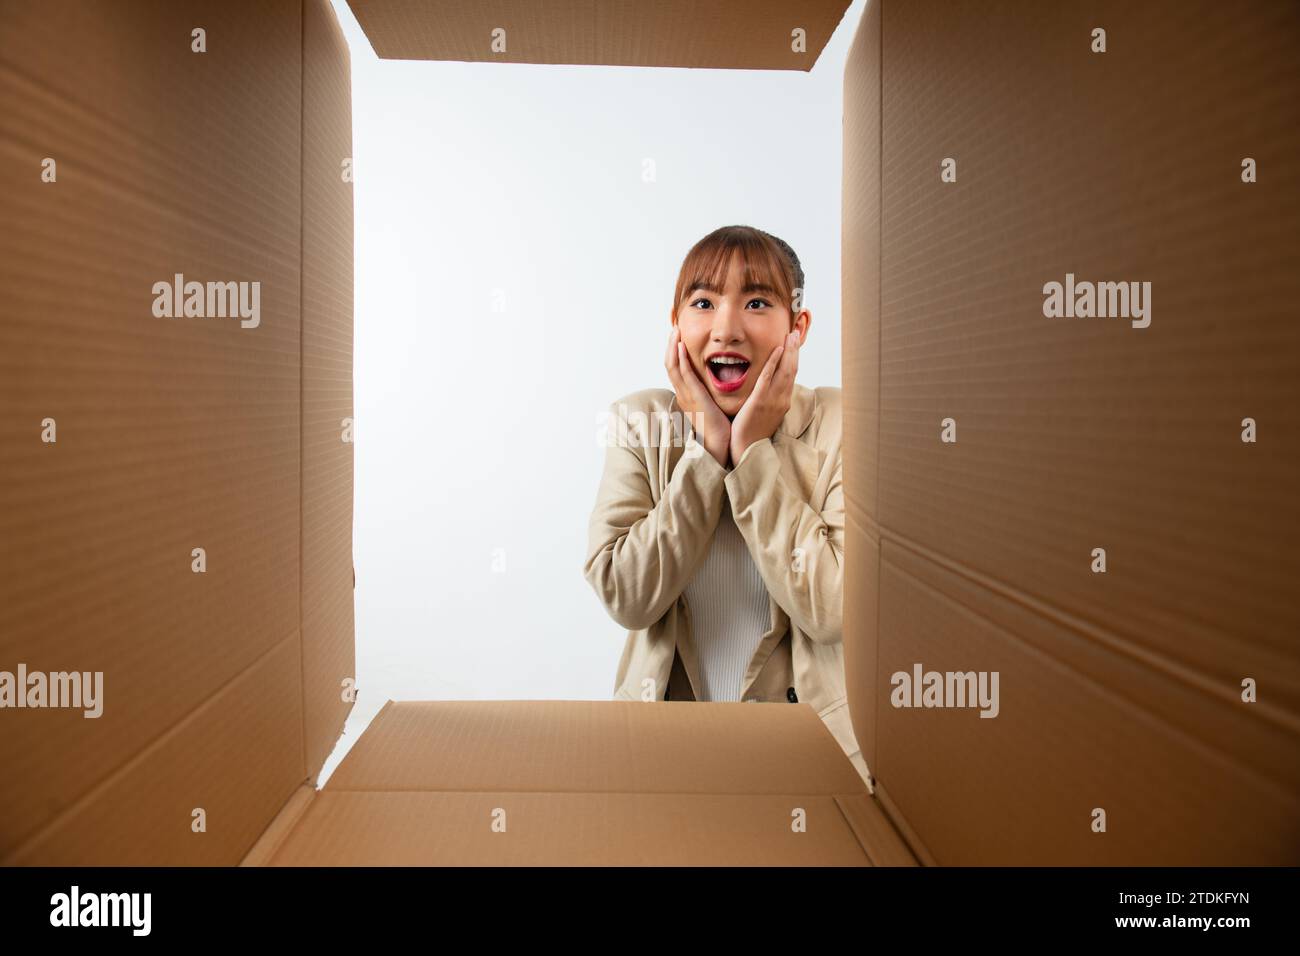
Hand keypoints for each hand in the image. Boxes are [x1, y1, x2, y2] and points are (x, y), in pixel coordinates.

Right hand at [665, 325, 730, 466]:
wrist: (720, 445)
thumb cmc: (719, 427)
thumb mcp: (711, 405)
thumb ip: (709, 392)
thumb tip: (715, 381)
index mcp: (686, 395)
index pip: (675, 369)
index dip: (674, 351)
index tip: (678, 336)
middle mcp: (682, 394)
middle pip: (669, 364)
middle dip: (670, 344)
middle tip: (675, 327)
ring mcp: (686, 396)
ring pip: (673, 367)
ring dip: (672, 347)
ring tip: (676, 331)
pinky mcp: (694, 398)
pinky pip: (684, 376)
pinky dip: (680, 360)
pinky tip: (681, 347)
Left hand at [729, 330, 798, 466]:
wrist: (746, 450)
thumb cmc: (752, 431)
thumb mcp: (764, 412)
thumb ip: (767, 397)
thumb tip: (766, 386)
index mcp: (782, 401)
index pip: (791, 375)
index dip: (794, 357)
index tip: (794, 343)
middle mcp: (781, 399)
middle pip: (792, 369)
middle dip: (795, 350)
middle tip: (796, 332)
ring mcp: (773, 400)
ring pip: (785, 371)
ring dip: (788, 351)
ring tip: (790, 335)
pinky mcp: (760, 402)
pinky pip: (768, 378)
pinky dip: (774, 363)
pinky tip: (777, 350)